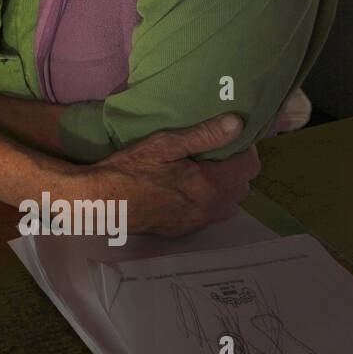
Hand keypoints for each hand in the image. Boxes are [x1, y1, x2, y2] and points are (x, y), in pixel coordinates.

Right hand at [81, 113, 258, 236]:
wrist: (102, 202)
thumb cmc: (130, 169)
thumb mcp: (164, 145)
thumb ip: (203, 135)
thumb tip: (237, 123)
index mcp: (210, 184)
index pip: (250, 167)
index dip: (246, 149)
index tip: (231, 138)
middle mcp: (209, 208)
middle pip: (243, 188)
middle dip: (236, 170)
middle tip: (217, 154)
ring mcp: (196, 222)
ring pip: (228, 205)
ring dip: (224, 189)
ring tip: (204, 172)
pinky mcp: (182, 230)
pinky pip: (208, 216)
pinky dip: (207, 202)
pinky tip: (187, 190)